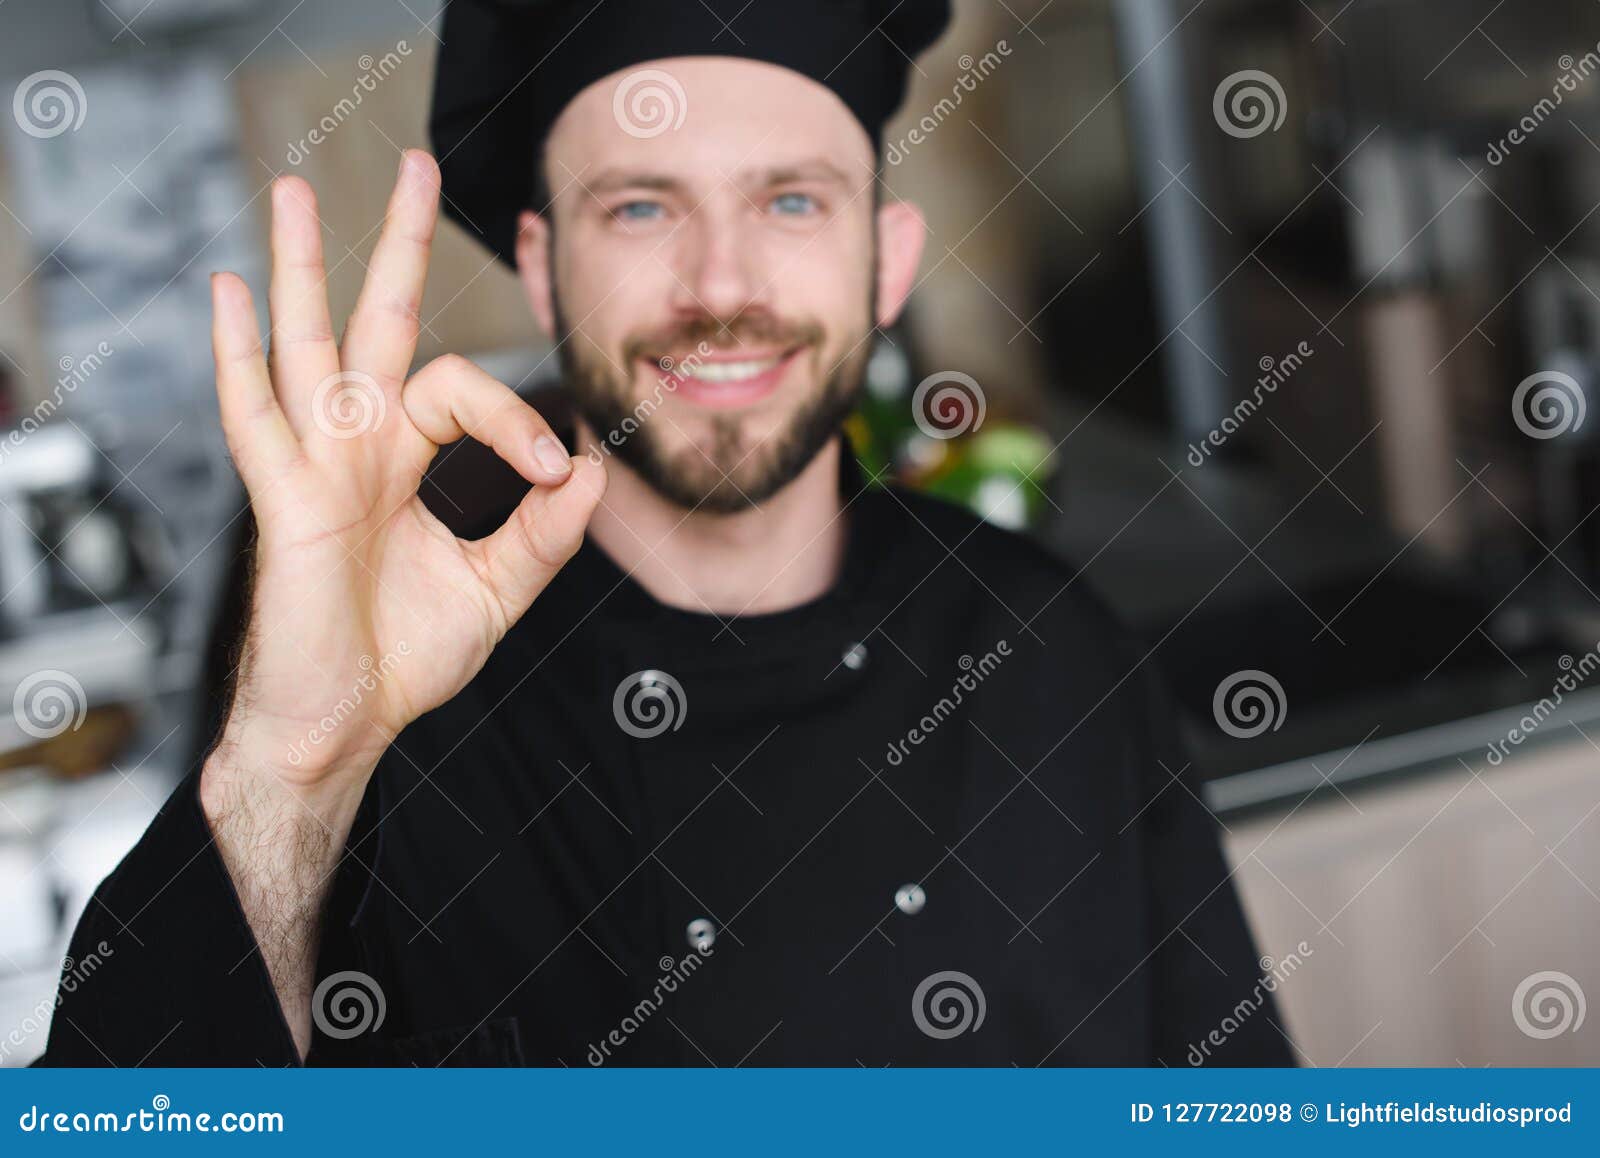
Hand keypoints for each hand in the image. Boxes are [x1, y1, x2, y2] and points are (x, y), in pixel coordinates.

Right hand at [208, 150, 603, 794]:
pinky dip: (237, 355)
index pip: (461, 389)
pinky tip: (228, 290)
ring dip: (296, 266)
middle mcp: (356, 448)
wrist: (343, 724)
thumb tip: (593, 466)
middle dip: (396, 245)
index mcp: (402, 460)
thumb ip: (545, 531)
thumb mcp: (497, 588)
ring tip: (289, 187)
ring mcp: (314, 468)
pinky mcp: (285, 503)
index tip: (558, 474)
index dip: (516, 418)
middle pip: (375, 323)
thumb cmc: (403, 656)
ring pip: (304, 345)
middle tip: (417, 164)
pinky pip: (255, 418)